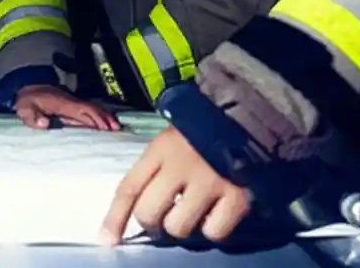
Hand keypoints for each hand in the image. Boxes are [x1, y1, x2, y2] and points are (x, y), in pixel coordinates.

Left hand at [14, 85, 120, 130]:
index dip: (94, 119)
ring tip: (117, 128)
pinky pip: (89, 109)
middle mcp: (70, 102)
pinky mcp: (72, 105)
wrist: (28, 86)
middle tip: (118, 131)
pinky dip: (99, 115)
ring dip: (105, 117)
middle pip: (92, 109)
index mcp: (61, 104)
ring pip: (93, 108)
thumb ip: (33, 117)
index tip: (105, 129)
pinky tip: (105, 123)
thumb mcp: (25, 109)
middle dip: (105, 119)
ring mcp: (72, 102)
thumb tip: (44, 124)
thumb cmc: (27, 101)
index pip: (82, 111)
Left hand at [100, 126, 249, 244]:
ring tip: (193, 212)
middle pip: (148, 213)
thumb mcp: (171, 140)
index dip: (114, 218)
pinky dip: (213, 229)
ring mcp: (210, 181)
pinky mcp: (237, 196)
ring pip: (178, 227)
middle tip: (163, 219)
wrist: (252, 118)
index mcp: (160, 149)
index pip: (128, 188)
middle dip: (152, 223)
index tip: (107, 240)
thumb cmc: (203, 131)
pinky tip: (217, 214)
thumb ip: (154, 169)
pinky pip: (214, 231)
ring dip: (182, 226)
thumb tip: (134, 208)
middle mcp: (180, 166)